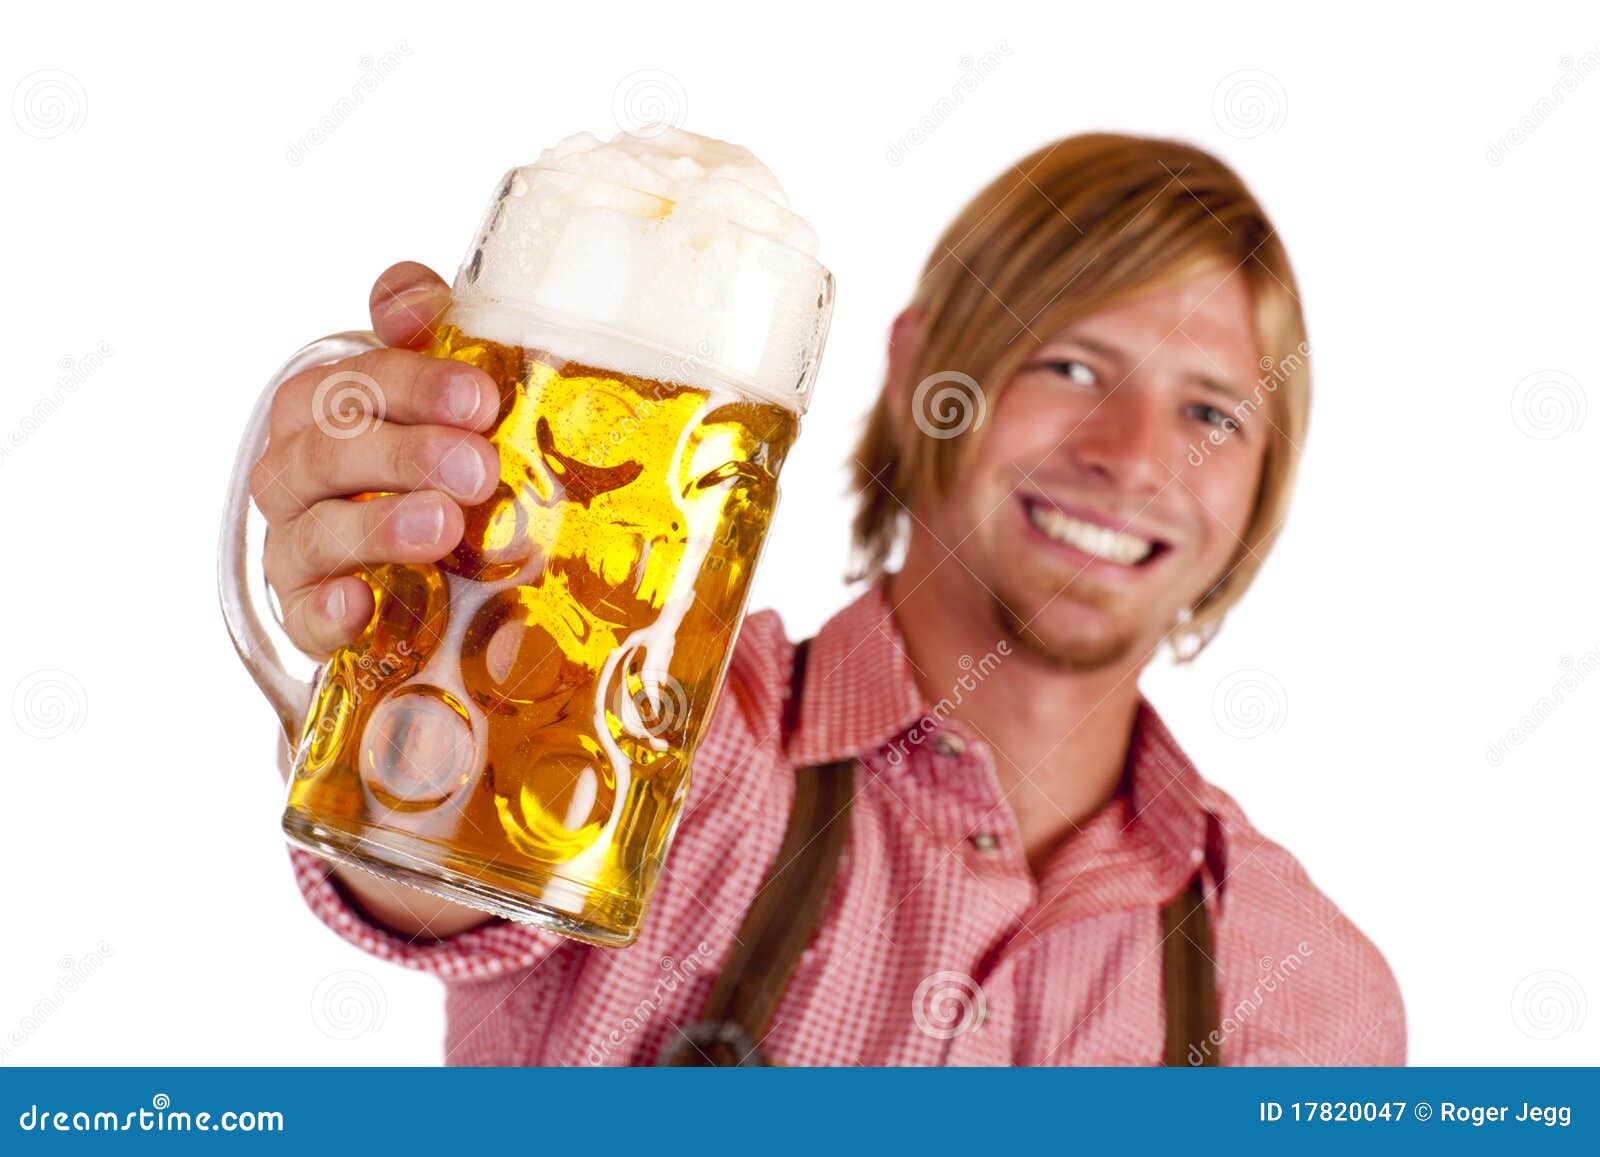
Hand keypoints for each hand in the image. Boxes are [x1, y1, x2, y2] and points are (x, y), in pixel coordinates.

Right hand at [248, 262, 499, 657]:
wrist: (417, 581)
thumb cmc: (428, 470)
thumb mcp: (445, 403)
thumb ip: (434, 336)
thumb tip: (417, 296)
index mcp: (331, 404)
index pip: (355, 376)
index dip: (413, 378)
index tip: (480, 397)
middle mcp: (301, 468)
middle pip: (330, 446)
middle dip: (407, 452)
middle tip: (480, 467)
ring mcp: (299, 544)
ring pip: (316, 526)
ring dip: (378, 523)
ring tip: (442, 527)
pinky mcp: (307, 614)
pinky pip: (304, 613)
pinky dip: (327, 610)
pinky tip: (359, 604)